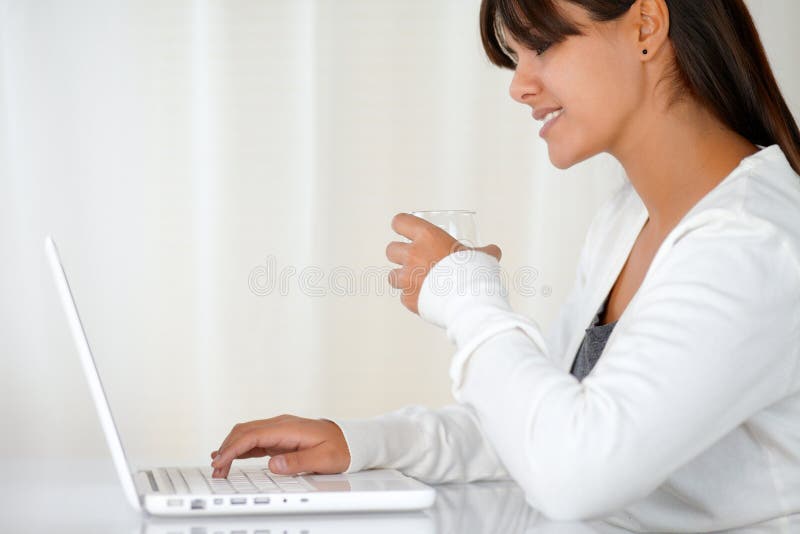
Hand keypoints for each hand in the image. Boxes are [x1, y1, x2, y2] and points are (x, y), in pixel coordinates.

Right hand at [210, 415, 349, 477]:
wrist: (350, 440)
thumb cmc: (340, 448)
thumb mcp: (324, 459)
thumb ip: (298, 462)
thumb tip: (272, 464)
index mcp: (289, 428)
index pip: (253, 435)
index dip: (234, 448)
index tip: (221, 462)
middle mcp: (281, 425)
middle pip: (245, 431)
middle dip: (227, 448)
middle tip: (217, 470)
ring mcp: (279, 430)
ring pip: (247, 434)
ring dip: (231, 448)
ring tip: (219, 466)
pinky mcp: (280, 437)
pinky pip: (254, 440)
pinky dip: (240, 448)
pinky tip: (230, 456)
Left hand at [386, 213, 501, 313]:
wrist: (470, 301)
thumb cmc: (475, 273)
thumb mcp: (482, 255)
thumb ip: (484, 252)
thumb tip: (493, 251)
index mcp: (427, 237)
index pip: (400, 222)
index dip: (401, 225)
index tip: (404, 230)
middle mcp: (412, 255)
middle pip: (390, 249)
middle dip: (399, 254)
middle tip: (412, 259)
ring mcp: (407, 278)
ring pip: (391, 275)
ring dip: (401, 278)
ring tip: (415, 282)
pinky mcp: (408, 299)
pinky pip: (403, 297)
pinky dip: (412, 298)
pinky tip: (424, 299)